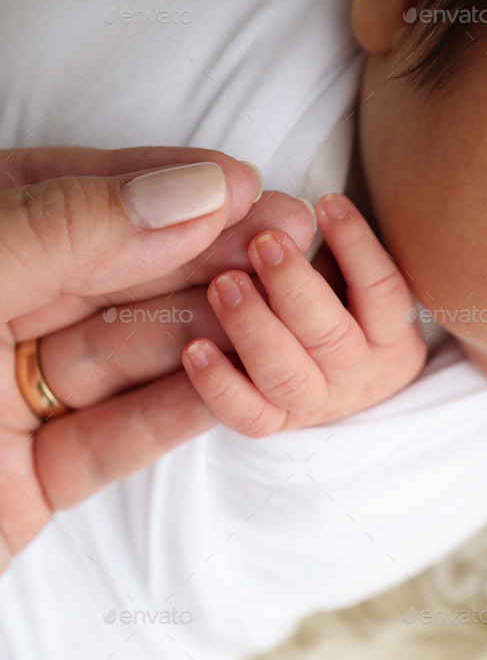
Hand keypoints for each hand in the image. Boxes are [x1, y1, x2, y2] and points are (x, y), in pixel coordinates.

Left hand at [0, 145, 309, 574]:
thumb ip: (68, 229)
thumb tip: (189, 188)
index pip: (72, 194)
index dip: (161, 185)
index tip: (239, 182)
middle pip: (114, 274)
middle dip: (203, 255)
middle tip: (286, 237)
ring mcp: (13, 396)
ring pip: (124, 354)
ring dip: (202, 329)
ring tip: (276, 303)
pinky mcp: (34, 478)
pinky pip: (115, 438)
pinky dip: (175, 412)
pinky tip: (234, 377)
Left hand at [182, 193, 427, 434]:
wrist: (331, 374)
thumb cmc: (332, 301)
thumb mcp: (342, 270)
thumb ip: (328, 244)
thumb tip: (297, 204)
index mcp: (390, 334)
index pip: (383, 291)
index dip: (357, 246)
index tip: (327, 203)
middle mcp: (358, 374)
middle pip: (332, 339)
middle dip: (295, 287)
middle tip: (263, 242)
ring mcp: (315, 404)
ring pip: (288, 378)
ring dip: (255, 328)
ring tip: (224, 285)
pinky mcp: (273, 424)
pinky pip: (250, 417)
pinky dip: (222, 386)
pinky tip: (194, 349)